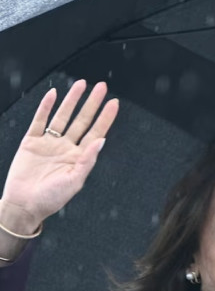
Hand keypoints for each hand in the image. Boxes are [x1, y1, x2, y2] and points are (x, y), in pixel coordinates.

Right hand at [0, 79, 118, 229]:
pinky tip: (54, 94)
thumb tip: (101, 141)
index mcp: (79, 157)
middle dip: (92, 103)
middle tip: (101, 86)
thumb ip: (87, 160)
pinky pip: (39, 120)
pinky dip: (46, 107)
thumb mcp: (74, 181)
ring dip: (72, 100)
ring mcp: (49, 143)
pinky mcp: (31, 142)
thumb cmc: (51, 198)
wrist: (23, 205)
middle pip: (82, 120)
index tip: (114, 102)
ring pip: (63, 116)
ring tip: (81, 85)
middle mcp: (66, 147)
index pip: (96, 132)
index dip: (105, 117)